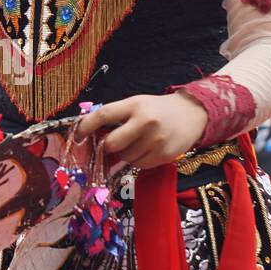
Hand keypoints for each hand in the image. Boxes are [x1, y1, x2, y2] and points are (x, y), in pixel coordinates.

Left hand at [74, 92, 208, 168]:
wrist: (192, 114)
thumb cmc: (158, 110)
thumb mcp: (138, 104)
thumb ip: (117, 116)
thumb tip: (92, 135)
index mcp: (135, 105)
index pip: (104, 114)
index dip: (86, 126)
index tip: (78, 135)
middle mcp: (146, 121)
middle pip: (112, 143)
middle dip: (107, 147)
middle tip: (111, 145)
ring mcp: (156, 140)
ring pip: (126, 157)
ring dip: (125, 154)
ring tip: (138, 143)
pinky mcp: (164, 155)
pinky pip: (139, 165)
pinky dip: (138, 160)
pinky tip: (147, 149)